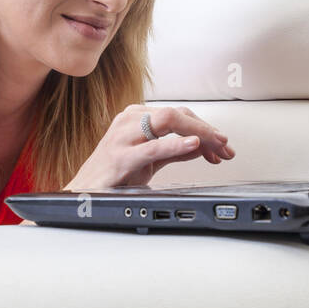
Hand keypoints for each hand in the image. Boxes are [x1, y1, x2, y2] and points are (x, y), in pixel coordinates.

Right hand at [65, 104, 235, 190]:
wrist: (83, 193)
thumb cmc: (113, 174)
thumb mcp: (149, 159)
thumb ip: (175, 151)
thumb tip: (201, 147)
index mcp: (136, 117)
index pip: (179, 114)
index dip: (205, 128)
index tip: (222, 145)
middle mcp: (129, 121)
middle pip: (177, 114)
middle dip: (207, 130)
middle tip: (226, 147)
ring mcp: (123, 136)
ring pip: (168, 121)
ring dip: (199, 133)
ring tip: (217, 145)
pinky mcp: (121, 156)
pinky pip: (153, 147)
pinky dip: (176, 145)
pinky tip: (194, 146)